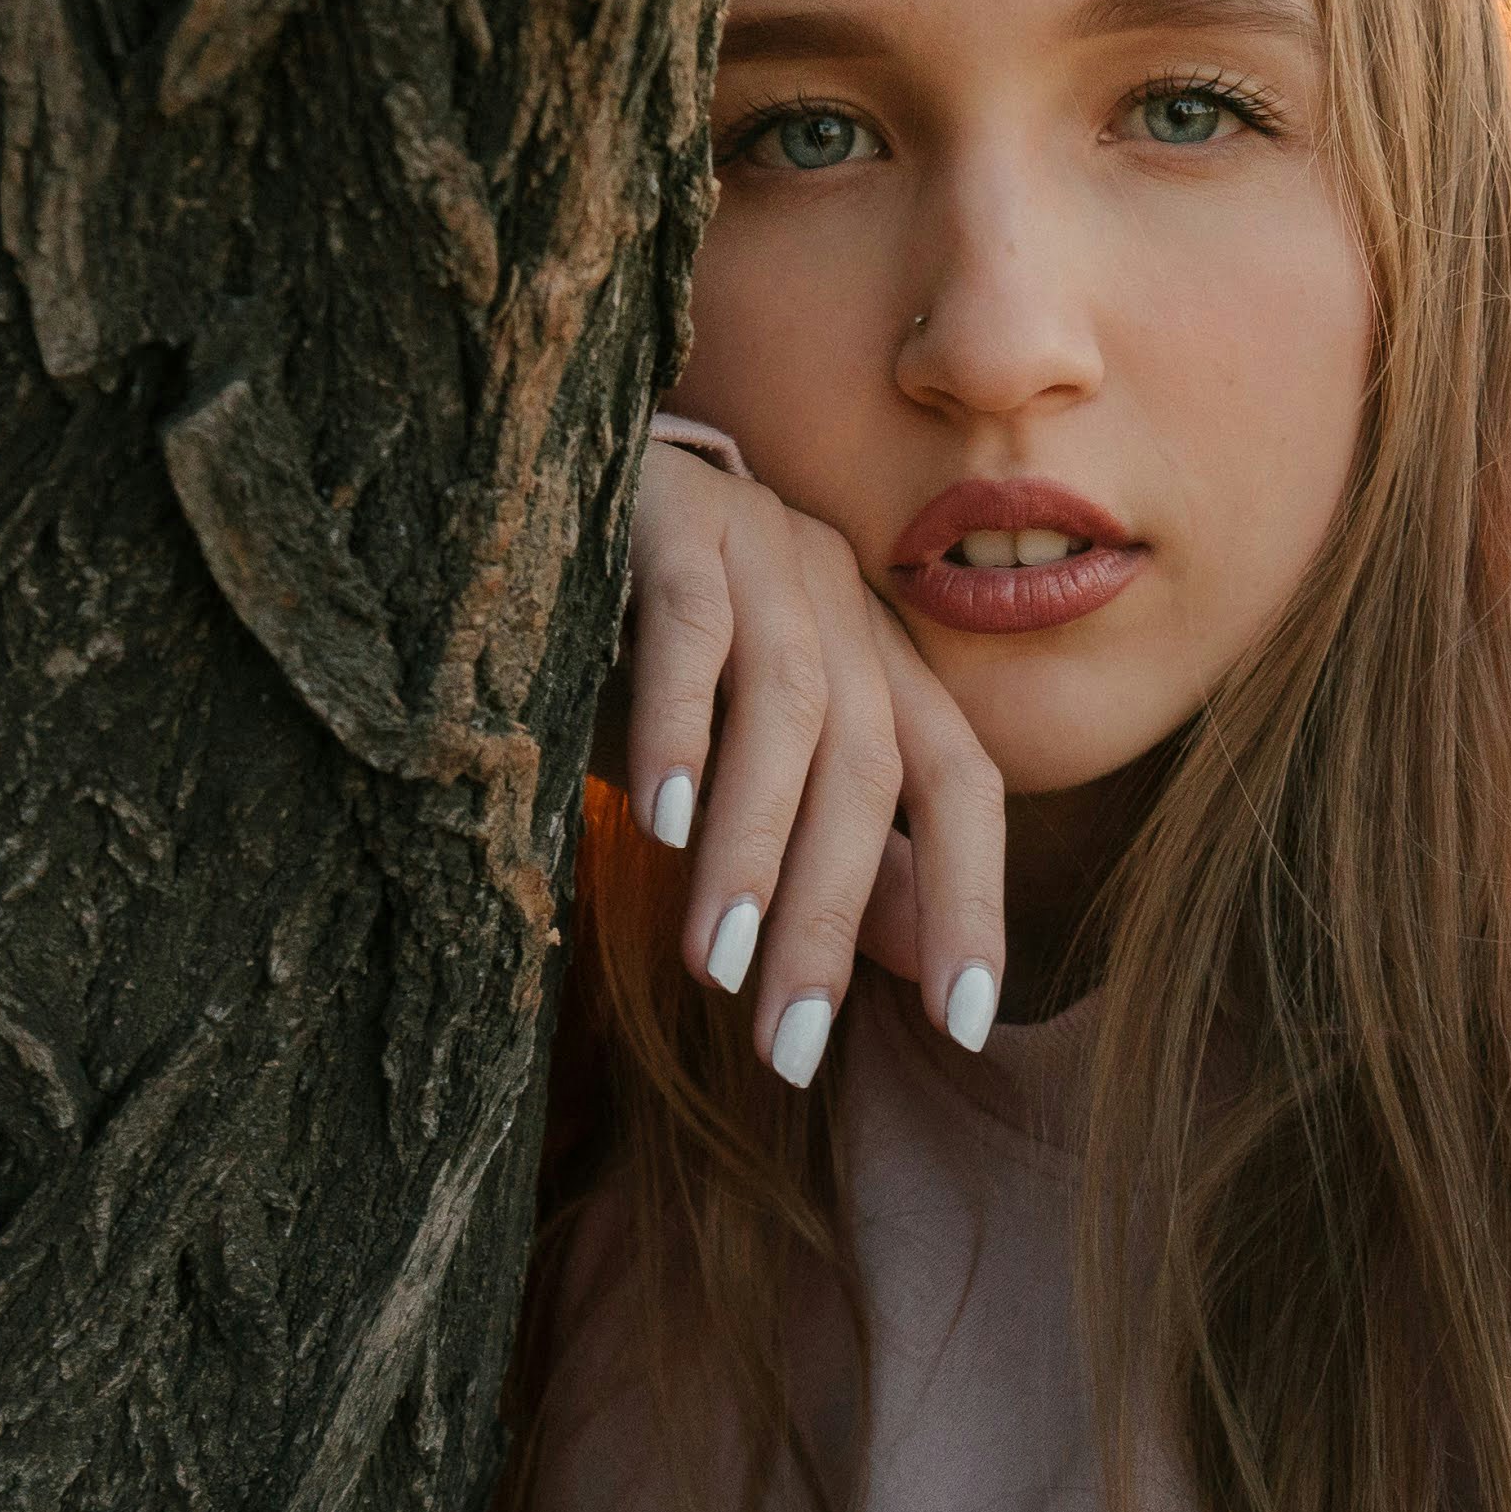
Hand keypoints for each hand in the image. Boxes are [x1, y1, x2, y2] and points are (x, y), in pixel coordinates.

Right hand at [590, 441, 1005, 1077]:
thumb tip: (916, 960)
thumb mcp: (739, 756)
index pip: (960, 784)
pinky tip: (660, 823)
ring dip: (755, 848)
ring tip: (715, 964)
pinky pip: (691, 628)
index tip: (964, 1028)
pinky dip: (682, 727)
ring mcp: (764, 547)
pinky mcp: (673, 513)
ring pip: (791, 709)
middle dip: (834, 917)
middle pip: (875, 768)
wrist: (537, 466)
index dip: (973, 902)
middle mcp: (839, 598)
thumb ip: (834, 843)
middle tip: (787, 1046)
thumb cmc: (636, 637)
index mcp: (874, 655)